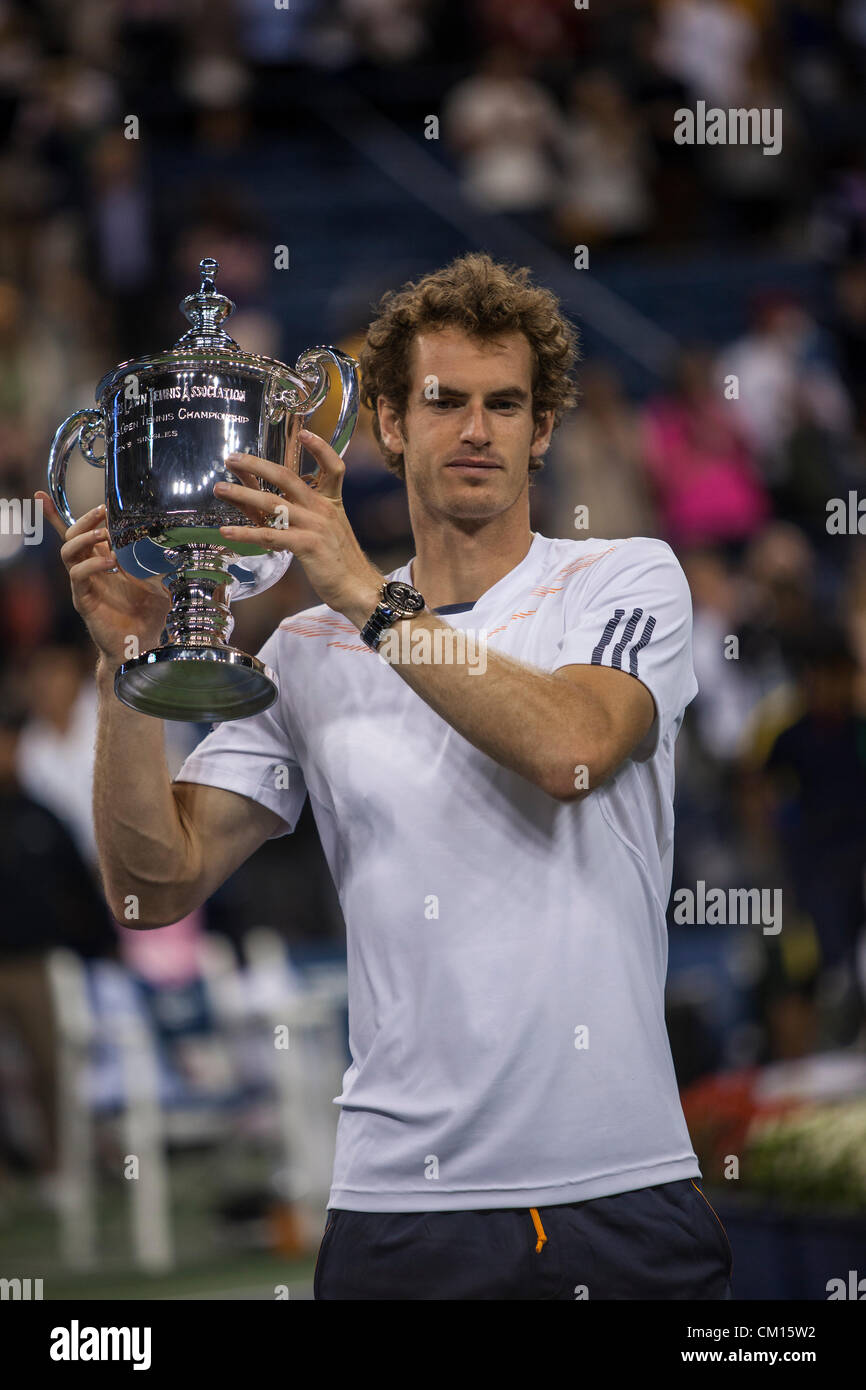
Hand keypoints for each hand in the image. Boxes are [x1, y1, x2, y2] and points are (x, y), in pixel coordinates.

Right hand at [36, 491, 170, 664]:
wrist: (143, 645)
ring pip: (68, 550)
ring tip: (105, 535)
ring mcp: (84, 584)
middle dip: (84, 519)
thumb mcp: (159, 577)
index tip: (57, 495)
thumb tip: (170, 534)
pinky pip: (78, 575)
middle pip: (71, 534)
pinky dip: (92, 565)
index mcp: (103, 560)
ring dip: (84, 537)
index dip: (64, 515)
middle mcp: (90, 569)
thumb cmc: (150, 612)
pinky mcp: (83, 600)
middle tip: (103, 511)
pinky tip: (111, 562)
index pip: (81, 533)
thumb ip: (157, 557)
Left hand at [215, 430, 382, 625]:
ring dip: (242, 495)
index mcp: (331, 502)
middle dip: (256, 465)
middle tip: (232, 457)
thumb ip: (291, 514)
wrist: (357, 588)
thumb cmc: (336, 561)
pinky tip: (226, 532)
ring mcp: (316, 526)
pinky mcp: (308, 546)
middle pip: (288, 477)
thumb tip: (259, 500)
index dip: (320, 448)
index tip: (304, 434)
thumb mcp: (318, 531)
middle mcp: (323, 510)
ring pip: (273, 504)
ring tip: (219, 488)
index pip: (333, 467)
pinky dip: (246, 533)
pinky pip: (271, 536)